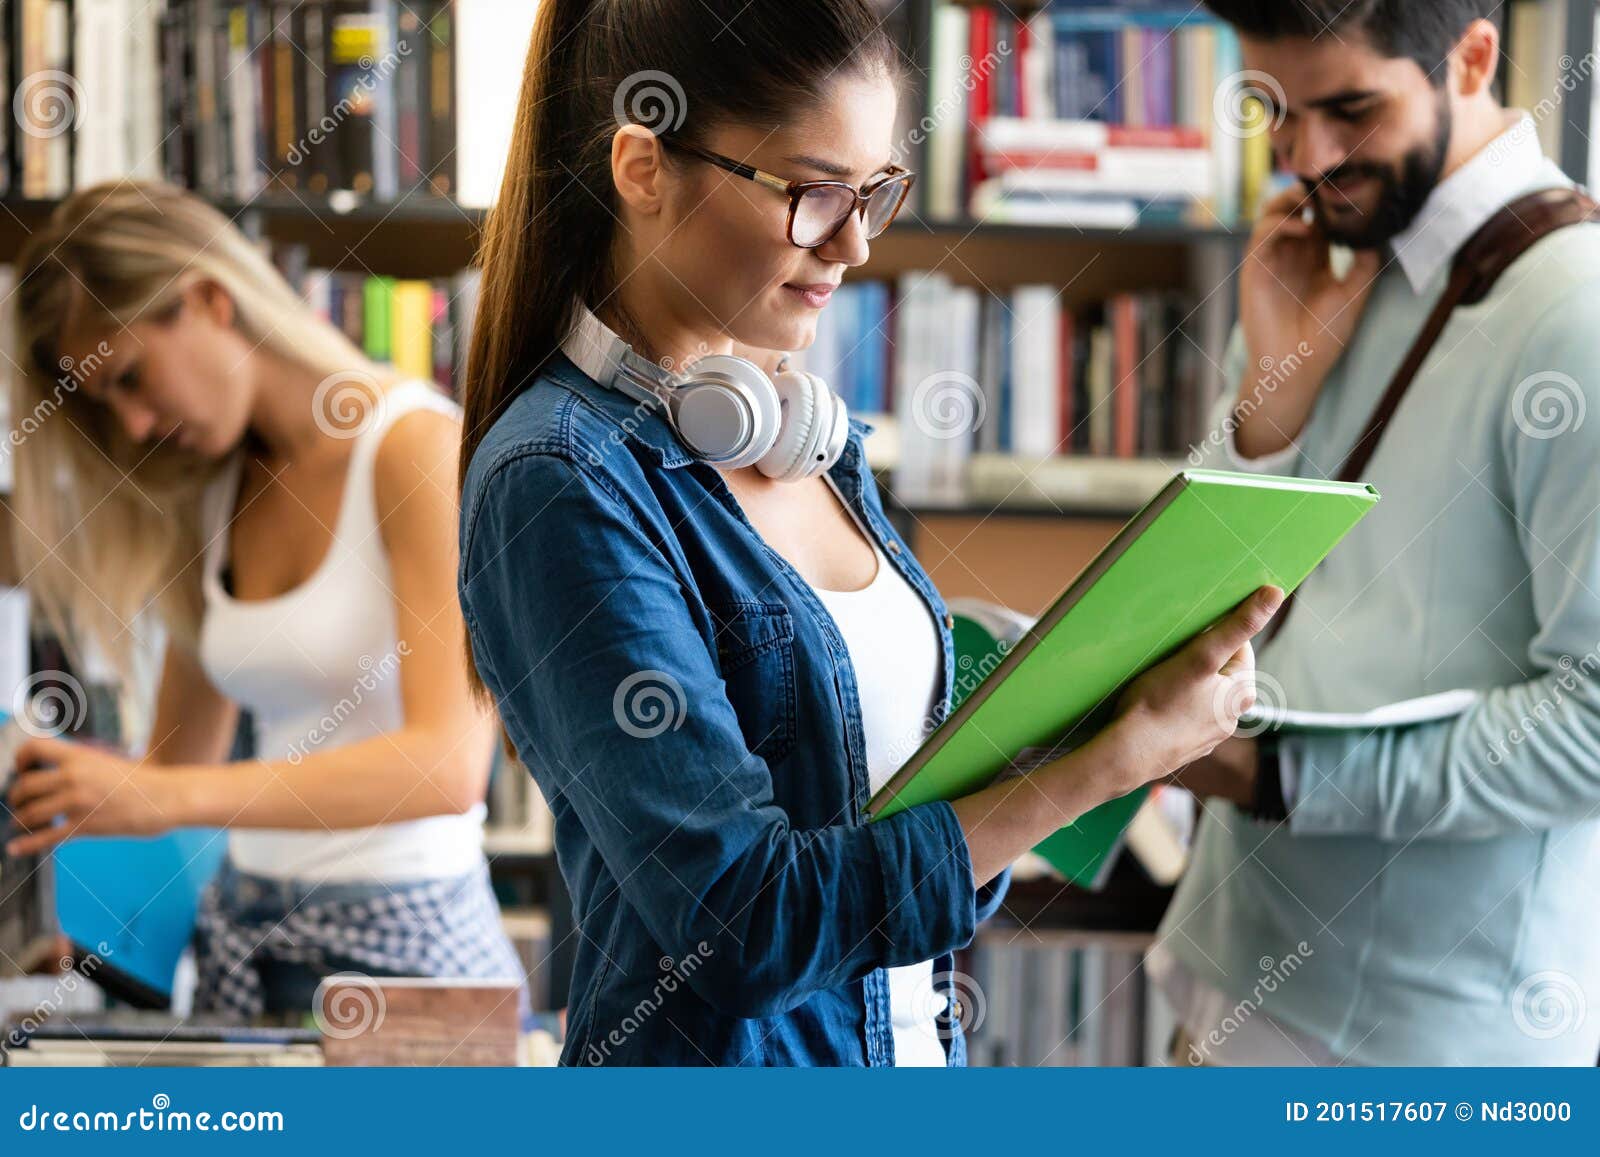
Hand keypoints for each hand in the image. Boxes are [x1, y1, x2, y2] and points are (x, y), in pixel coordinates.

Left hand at [5, 736, 180, 854]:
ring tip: (22, 824)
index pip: (33, 747)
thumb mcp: (108, 762)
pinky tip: (15, 849)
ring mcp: (77, 802)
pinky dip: (26, 845)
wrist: (167, 797)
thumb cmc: (143, 780)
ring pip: (29, 813)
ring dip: (20, 820)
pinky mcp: (84, 826)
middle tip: (19, 804)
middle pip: (24, 786)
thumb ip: (80, 764)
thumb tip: (56, 774)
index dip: (20, 759)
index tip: (22, 770)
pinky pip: (45, 837)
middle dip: (15, 798)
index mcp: (79, 757)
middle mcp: (73, 777)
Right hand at [1108, 586, 1283, 794]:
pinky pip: (1185, 716)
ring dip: (1187, 684)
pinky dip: (1174, 708)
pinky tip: (1155, 706)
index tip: (1188, 637)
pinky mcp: (1186, 746)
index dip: (1214, 636)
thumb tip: (1274, 594)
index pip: (1241, 648)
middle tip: (1170, 657)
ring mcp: (1209, 736)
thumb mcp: (1200, 656)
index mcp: (1242, 694)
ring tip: (1159, 681)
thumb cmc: (1160, 703)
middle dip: (1200, 660)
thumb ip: (1237, 626)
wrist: (1127, 754)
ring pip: (1203, 695)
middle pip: (1221, 672)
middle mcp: (1232, 718)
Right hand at [1235, 187, 1381, 453]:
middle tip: (1331, 184)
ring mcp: (1270, 261)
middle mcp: (1291, 254)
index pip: (1319, 215)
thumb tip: (1377, 229)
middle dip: (1309, 191)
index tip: (1352, 186)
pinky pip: (1261, 237)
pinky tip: (1303, 228)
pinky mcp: (1254, 271)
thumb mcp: (1355, 293)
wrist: (1296, 367)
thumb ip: (1365, 262)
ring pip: (1273, 214)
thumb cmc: (1324, 337)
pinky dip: (1279, 225)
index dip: (1331, 198)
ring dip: (1291, 200)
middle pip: (1293, 207)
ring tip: (1314, 199)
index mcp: (1314, 258)